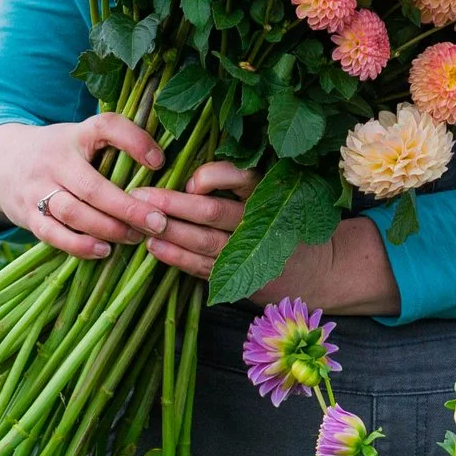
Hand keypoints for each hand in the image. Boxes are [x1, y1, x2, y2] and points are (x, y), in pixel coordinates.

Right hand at [0, 117, 168, 260]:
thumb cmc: (59, 151)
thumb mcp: (82, 136)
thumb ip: (115, 144)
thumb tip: (165, 163)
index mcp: (76, 135)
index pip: (107, 127)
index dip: (136, 142)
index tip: (160, 162)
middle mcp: (55, 160)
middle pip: (93, 187)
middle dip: (129, 208)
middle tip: (160, 222)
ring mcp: (37, 189)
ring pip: (74, 213)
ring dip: (109, 229)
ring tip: (137, 237)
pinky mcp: (26, 215)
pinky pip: (53, 234)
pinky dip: (79, 245)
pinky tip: (104, 250)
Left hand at [134, 165, 401, 316]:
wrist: (317, 269)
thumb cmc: (285, 221)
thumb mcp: (273, 193)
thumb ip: (236, 183)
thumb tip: (187, 176)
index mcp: (269, 193)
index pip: (239, 178)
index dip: (210, 178)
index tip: (188, 180)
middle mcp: (261, 221)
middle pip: (212, 212)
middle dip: (172, 205)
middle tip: (138, 196)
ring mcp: (252, 254)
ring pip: (203, 242)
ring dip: (169, 233)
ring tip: (141, 223)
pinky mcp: (243, 279)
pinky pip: (203, 267)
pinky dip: (177, 258)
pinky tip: (155, 249)